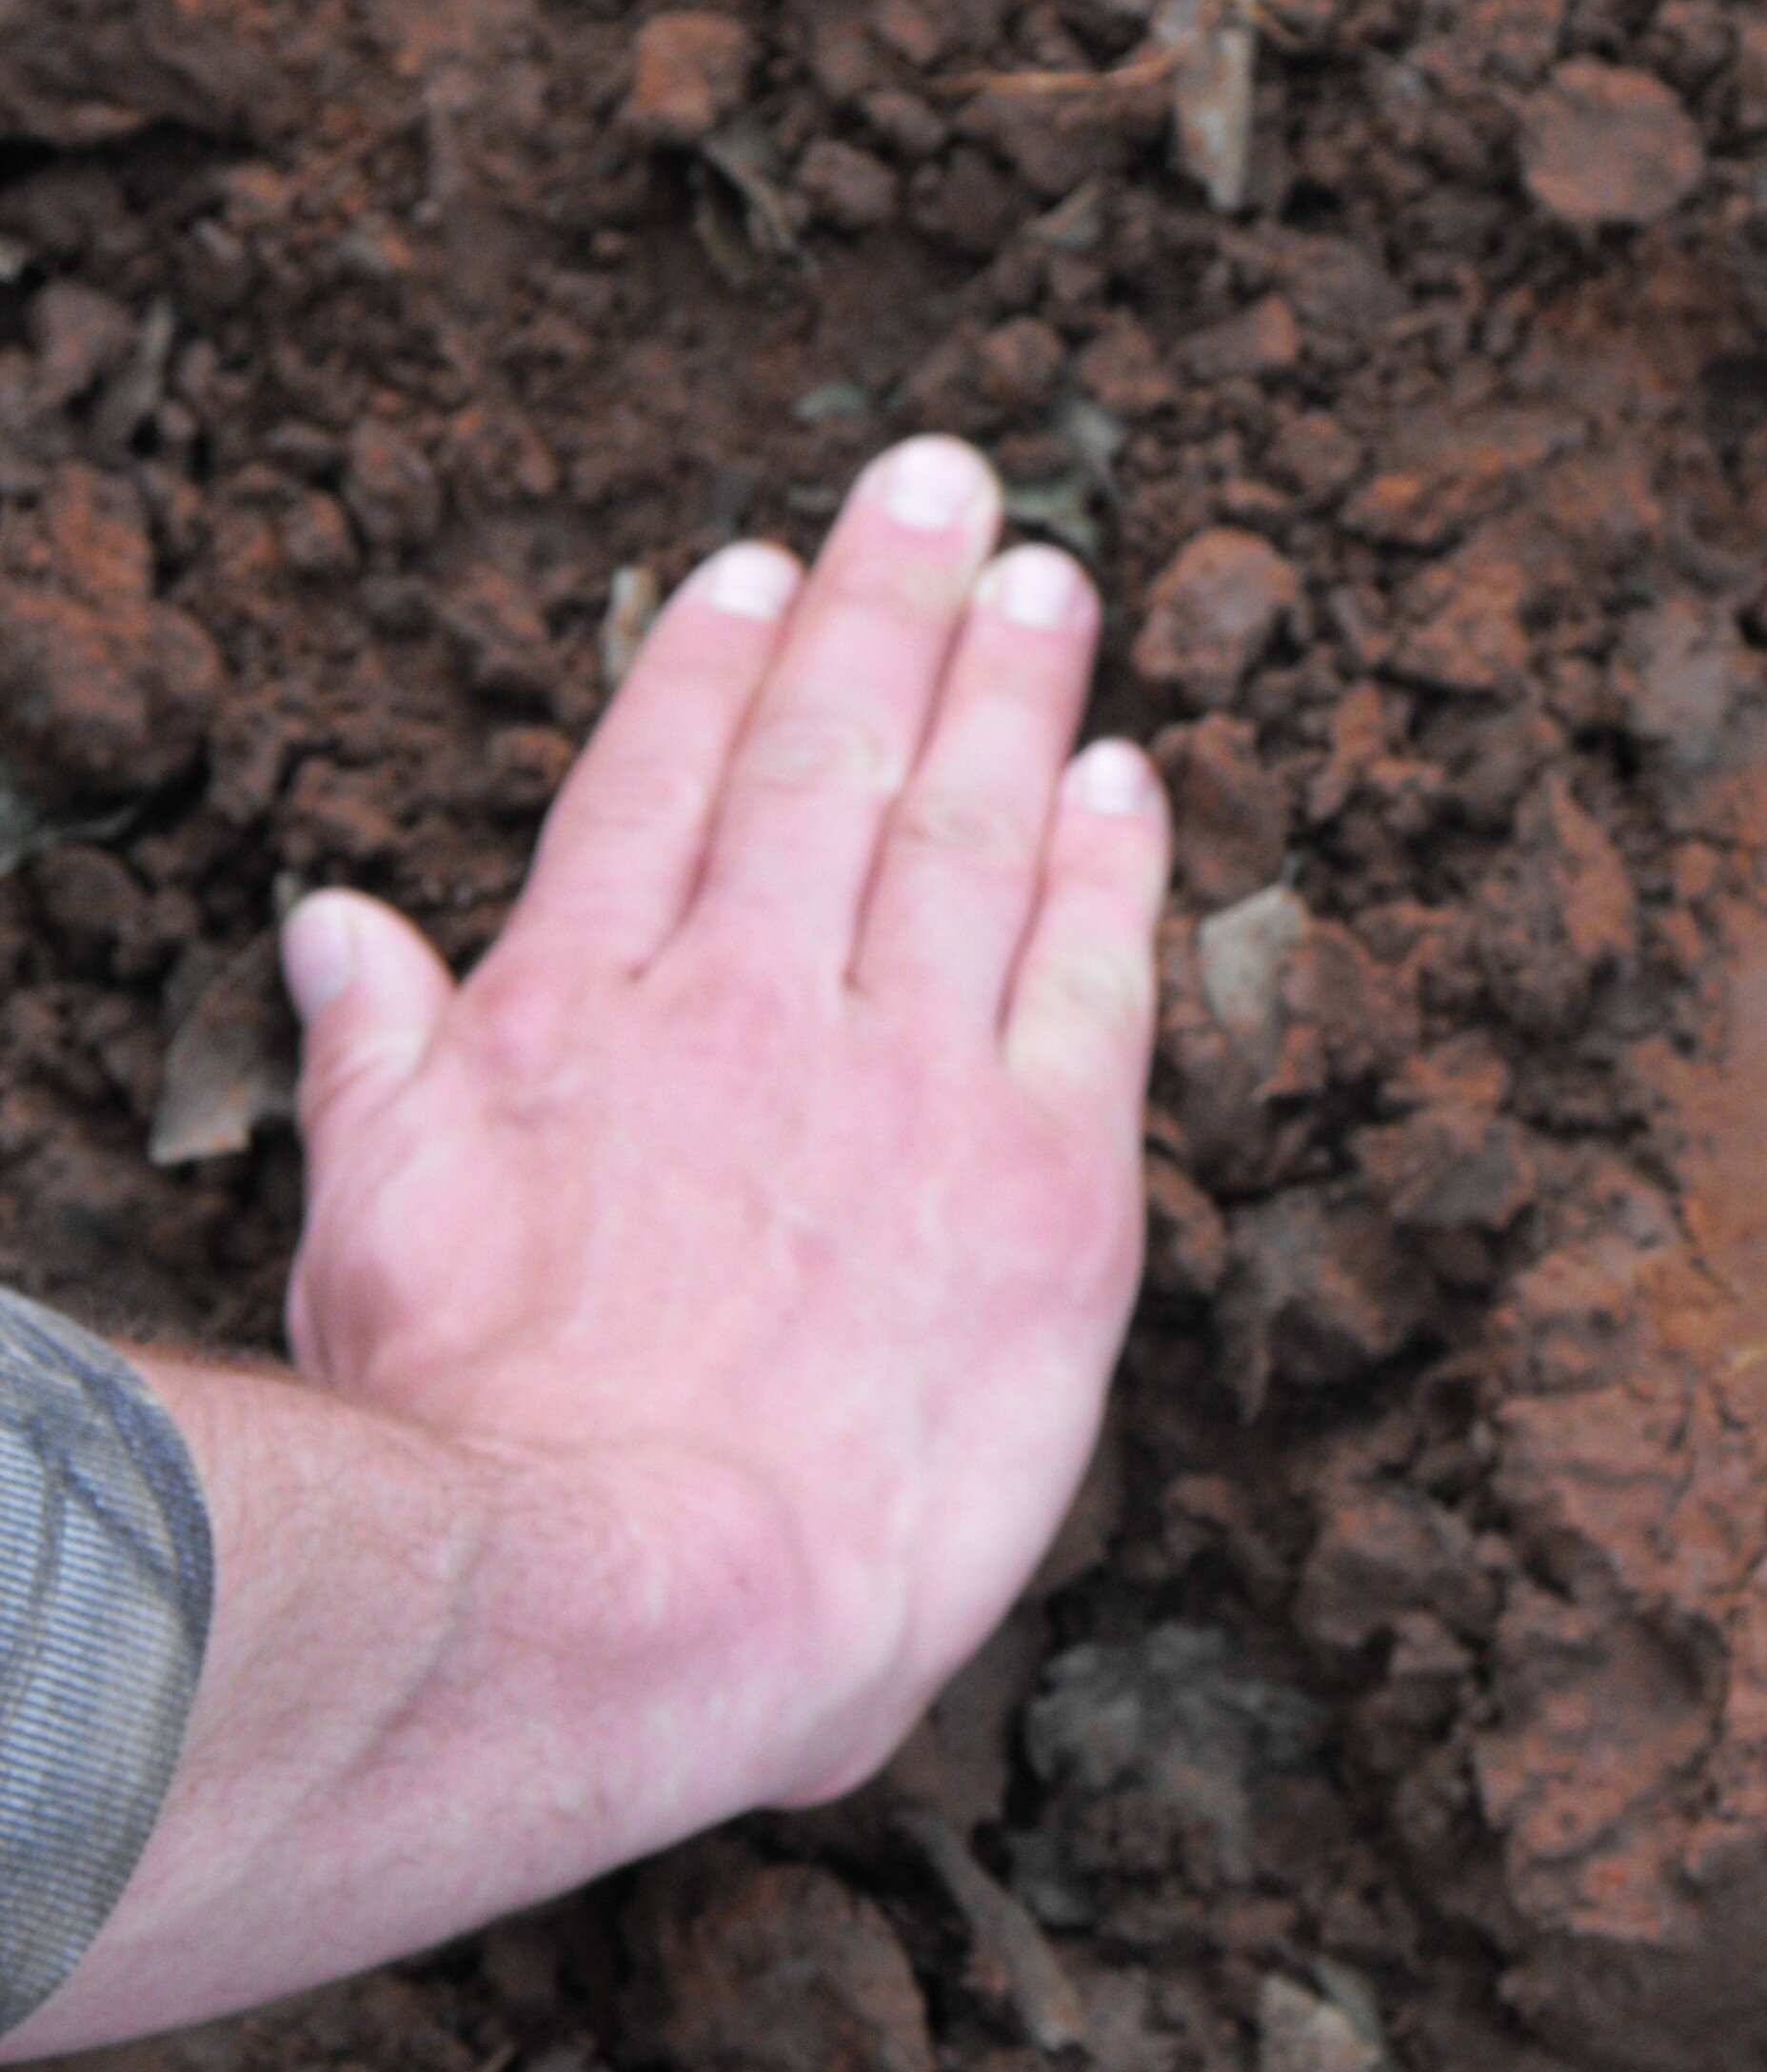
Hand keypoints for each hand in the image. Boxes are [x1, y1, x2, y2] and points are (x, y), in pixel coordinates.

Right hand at [276, 435, 1167, 1808]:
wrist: (638, 1590)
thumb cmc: (482, 1451)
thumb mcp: (374, 1234)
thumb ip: (378, 1063)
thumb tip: (334, 922)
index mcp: (590, 1016)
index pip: (659, 784)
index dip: (714, 660)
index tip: (758, 563)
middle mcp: (760, 1007)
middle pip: (833, 756)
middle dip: (886, 604)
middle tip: (942, 480)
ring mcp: (913, 1077)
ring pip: (970, 826)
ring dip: (1009, 685)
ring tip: (1044, 573)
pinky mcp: (1049, 1177)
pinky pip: (1094, 973)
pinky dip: (1112, 860)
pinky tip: (1127, 773)